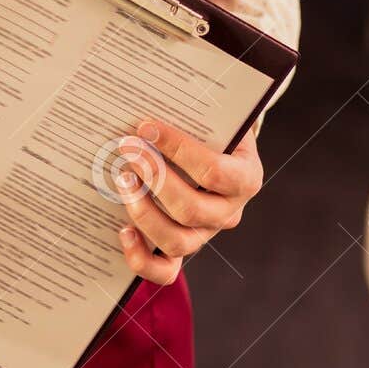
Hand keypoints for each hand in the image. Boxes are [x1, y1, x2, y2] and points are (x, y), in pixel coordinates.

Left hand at [112, 116, 262, 284]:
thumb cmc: (208, 130)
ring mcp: (205, 233)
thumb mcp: (211, 118)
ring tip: (123, 180)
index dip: (178, 149)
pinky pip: (165, 271)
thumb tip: (152, 96)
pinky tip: (123, 229)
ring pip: (177, 240)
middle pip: (191, 208)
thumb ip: (192, 111)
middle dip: (154, 177)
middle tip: (128, 149)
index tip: (146, 126)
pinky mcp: (183, 248)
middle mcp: (229, 211)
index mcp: (245, 177)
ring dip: (143, 211)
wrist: (216, 152)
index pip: (214, 170)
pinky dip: (140, 257)